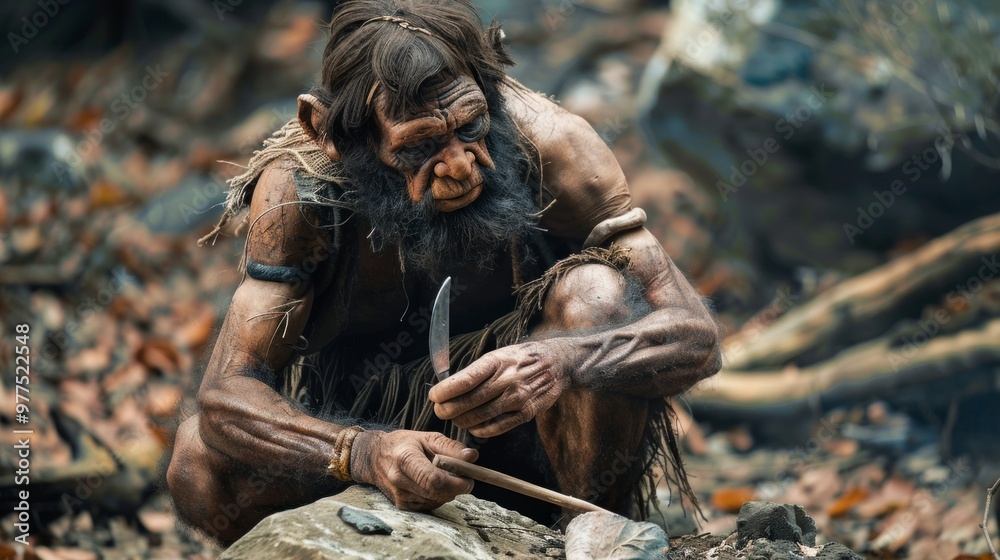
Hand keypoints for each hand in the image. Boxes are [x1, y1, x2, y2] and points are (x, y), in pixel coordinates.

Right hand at [349, 430, 477, 509]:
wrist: (374, 457)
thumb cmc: (405, 444)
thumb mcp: (428, 437)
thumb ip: (451, 447)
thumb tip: (473, 456)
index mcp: (405, 458)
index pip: (433, 479)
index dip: (456, 482)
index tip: (469, 479)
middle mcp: (399, 479)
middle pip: (437, 493)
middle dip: (456, 488)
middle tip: (464, 477)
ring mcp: (399, 495)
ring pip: (436, 501)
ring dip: (448, 492)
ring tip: (445, 476)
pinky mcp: (401, 505)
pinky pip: (430, 505)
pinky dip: (439, 497)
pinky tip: (434, 484)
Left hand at [428, 340, 570, 437]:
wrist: (556, 363)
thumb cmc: (521, 359)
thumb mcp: (499, 355)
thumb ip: (477, 371)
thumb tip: (449, 386)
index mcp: (497, 362)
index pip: (465, 379)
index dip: (446, 390)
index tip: (434, 395)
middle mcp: (507, 379)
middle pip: (469, 400)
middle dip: (448, 408)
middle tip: (439, 410)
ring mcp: (517, 398)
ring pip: (481, 416)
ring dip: (462, 420)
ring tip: (454, 418)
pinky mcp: (526, 413)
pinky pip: (498, 427)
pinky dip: (481, 430)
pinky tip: (473, 427)